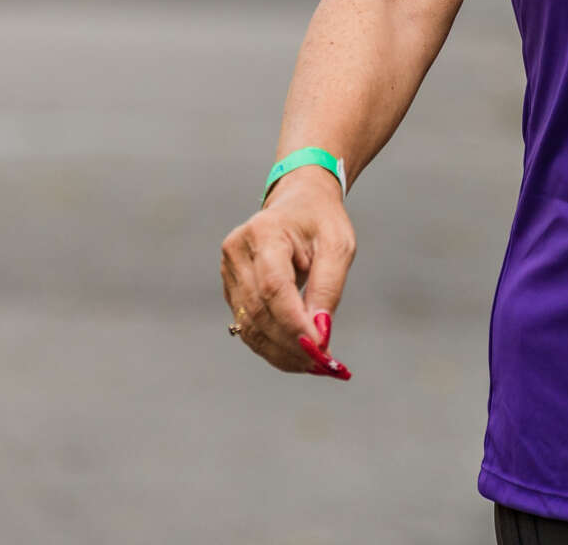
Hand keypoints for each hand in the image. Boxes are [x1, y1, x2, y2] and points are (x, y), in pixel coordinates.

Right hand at [219, 169, 353, 378]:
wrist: (299, 203)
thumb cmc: (321, 221)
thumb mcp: (338, 246)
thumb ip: (328, 288)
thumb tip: (319, 334)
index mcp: (264, 231)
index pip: (273, 287)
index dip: (294, 323)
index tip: (321, 348)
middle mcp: (237, 251)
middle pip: (260, 311)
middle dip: (292, 344)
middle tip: (323, 365)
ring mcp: (228, 271)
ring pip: (251, 325)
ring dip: (282, 352)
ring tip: (314, 365)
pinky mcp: (231, 289)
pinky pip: (248, 325)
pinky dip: (273, 346)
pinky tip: (297, 356)